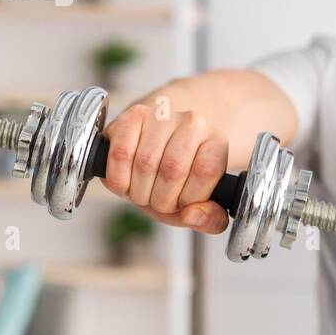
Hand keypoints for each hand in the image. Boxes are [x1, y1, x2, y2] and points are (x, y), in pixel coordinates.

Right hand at [100, 104, 230, 234]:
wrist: (152, 152)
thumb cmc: (176, 181)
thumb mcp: (196, 205)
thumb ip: (209, 219)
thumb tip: (194, 215)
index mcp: (216, 141)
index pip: (205, 171)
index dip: (188, 197)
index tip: (182, 203)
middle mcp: (193, 122)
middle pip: (173, 169)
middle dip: (161, 199)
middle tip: (158, 202)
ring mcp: (162, 115)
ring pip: (145, 163)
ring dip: (139, 192)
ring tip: (143, 193)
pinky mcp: (132, 115)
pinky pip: (120, 154)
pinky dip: (119, 180)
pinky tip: (126, 183)